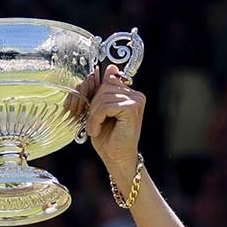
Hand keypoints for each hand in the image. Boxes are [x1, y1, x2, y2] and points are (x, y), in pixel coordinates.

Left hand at [83, 65, 145, 184]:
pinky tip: (97, 130)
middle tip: (91, 124)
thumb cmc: (108, 139)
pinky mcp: (132, 108)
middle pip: (104, 87)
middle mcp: (136, 94)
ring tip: (94, 129)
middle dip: (92, 106)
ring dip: (92, 115)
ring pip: (102, 97)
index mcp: (130, 93)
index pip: (107, 81)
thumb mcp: (99, 112)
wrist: (117, 159)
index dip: (94, 95)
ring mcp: (136, 100)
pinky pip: (105, 106)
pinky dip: (96, 119)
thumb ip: (102, 92)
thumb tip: (109, 68)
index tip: (90, 112)